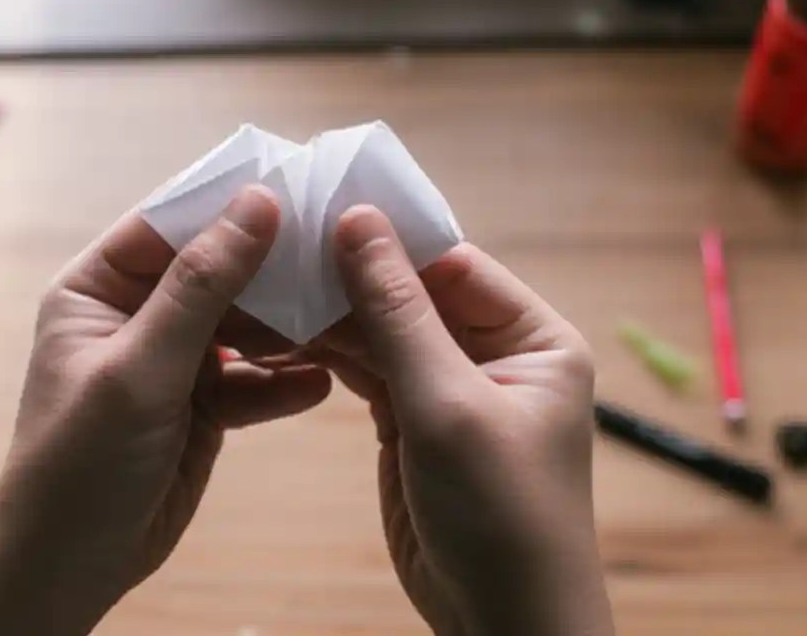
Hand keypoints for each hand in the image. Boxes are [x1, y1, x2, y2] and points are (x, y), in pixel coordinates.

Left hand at [0, 186, 330, 635]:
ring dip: (288, 328)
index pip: (169, 223)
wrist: (69, 565)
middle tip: (339, 255)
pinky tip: (320, 383)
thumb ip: (202, 286)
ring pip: (243, 326)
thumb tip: (257, 203)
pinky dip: (282, 383)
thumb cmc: (80, 460)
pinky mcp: (201, 407)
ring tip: (344, 318)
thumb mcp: (142, 366)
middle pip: (217, 272)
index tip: (298, 183)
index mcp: (98, 289)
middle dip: (273, 270)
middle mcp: (135, 315)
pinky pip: (251, 381)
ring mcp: (171, 361)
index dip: (229, 202)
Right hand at [316, 206, 612, 635]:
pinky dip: (331, 354)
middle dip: (353, 276)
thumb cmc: (501, 514)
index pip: (454, 266)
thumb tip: (359, 222)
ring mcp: (451, 389)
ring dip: (334, 314)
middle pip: (414, 293)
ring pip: (385, 331)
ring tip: (271, 282)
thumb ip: (399, 313)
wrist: (501, 621)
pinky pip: (369, 371)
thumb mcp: (448, 405)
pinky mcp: (413, 422)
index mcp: (535, 338)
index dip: (391, 239)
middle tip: (281, 244)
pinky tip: (286, 331)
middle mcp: (497, 355)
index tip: (322, 210)